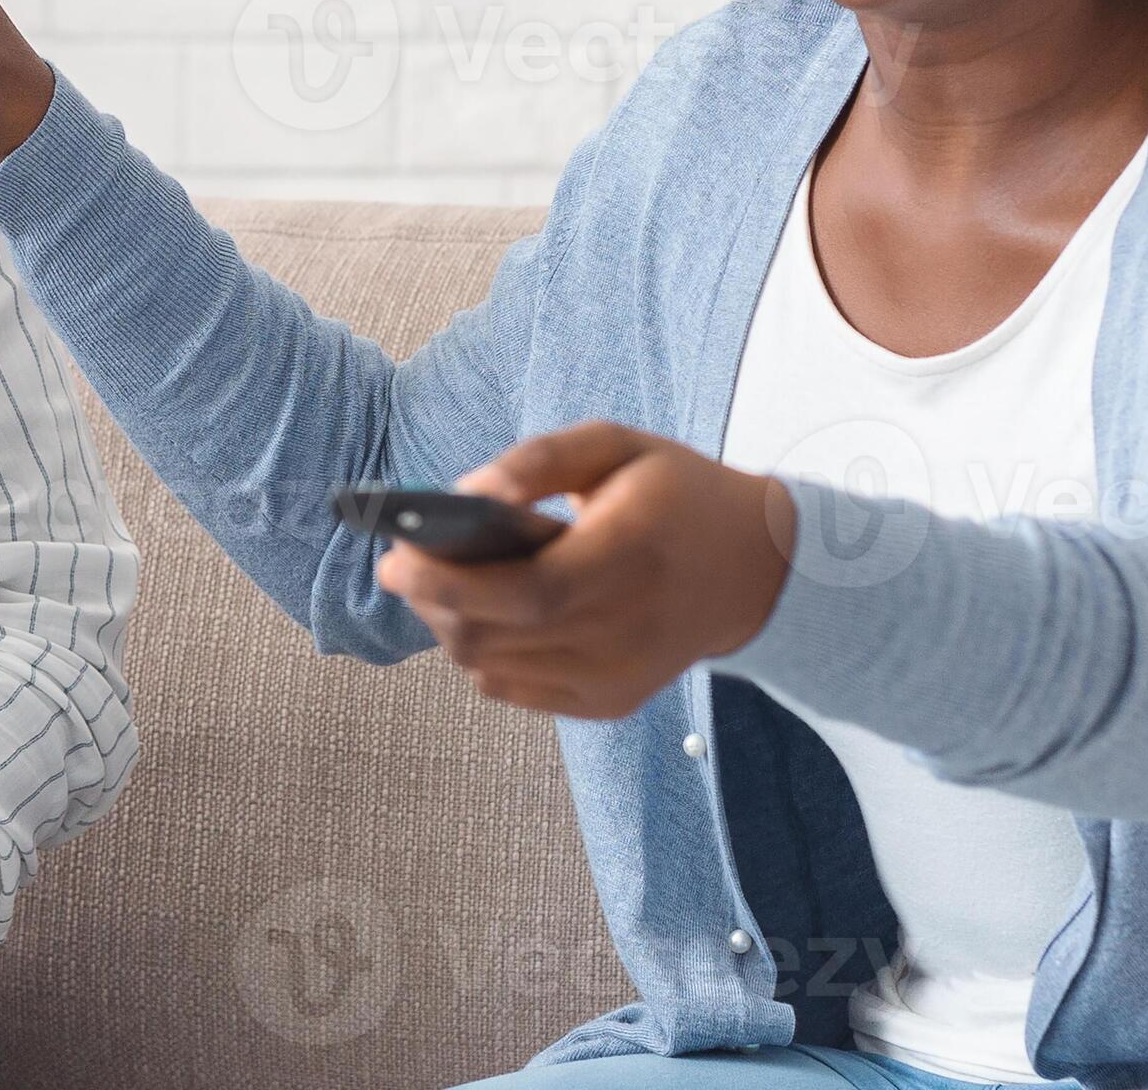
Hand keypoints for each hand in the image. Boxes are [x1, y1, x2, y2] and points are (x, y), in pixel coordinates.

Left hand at [373, 422, 797, 719]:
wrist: (752, 569)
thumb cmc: (672, 493)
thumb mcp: (616, 446)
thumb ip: (537, 461)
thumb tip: (464, 494)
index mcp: (634, 555)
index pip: (528, 592)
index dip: (450, 581)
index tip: (395, 555)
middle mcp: (630, 629)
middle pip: (496, 636)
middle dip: (430, 601)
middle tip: (400, 563)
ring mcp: (620, 676)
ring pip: (492, 668)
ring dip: (448, 625)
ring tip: (437, 583)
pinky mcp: (611, 702)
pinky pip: (513, 688)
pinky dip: (481, 653)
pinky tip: (482, 615)